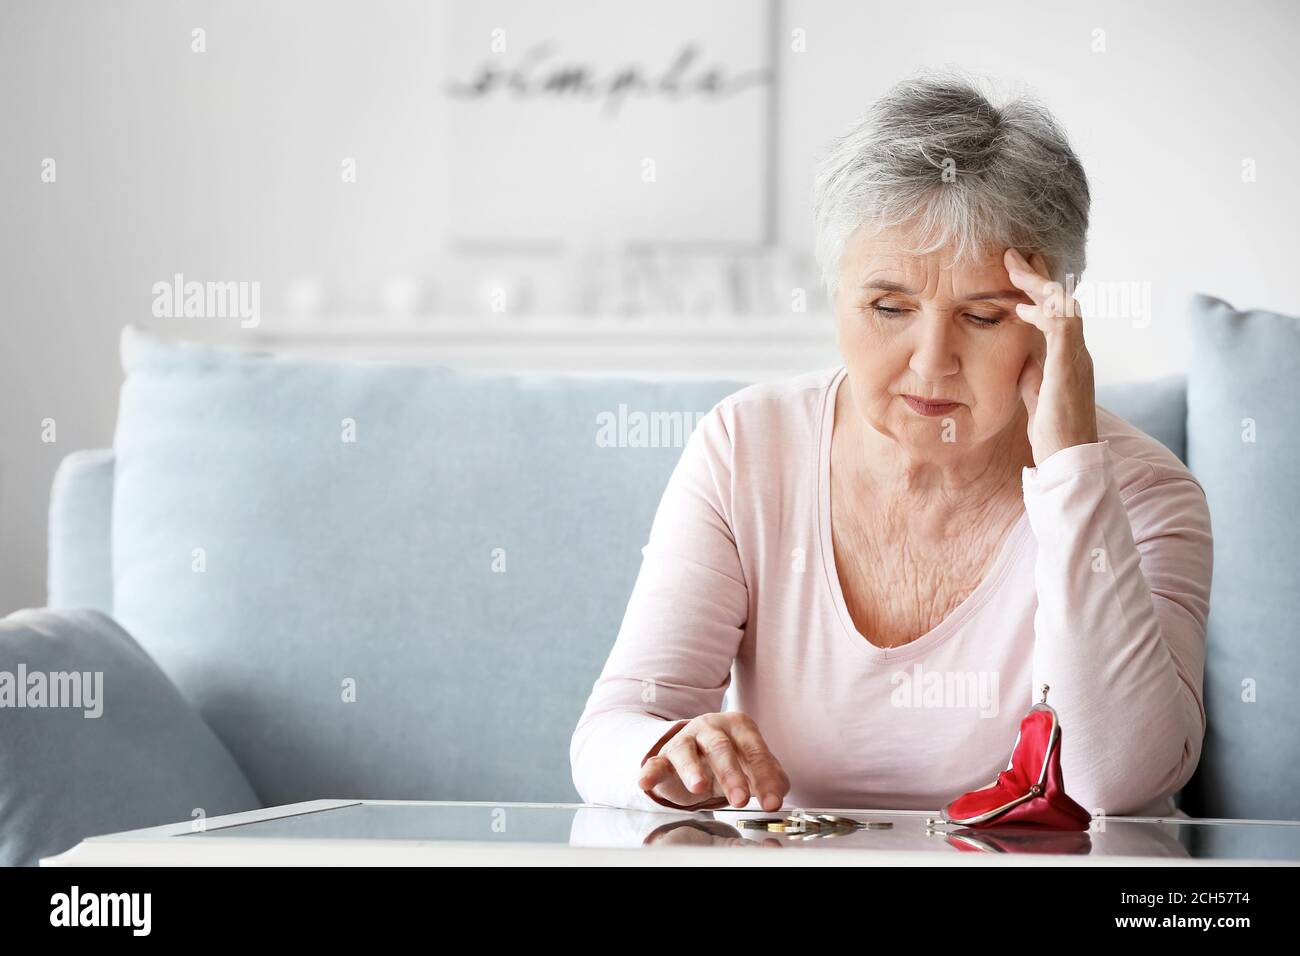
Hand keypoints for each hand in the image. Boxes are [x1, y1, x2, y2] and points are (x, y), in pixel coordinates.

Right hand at [637, 712, 790, 811]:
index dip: (765, 778)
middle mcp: (710, 727)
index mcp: (738, 726)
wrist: (696, 754)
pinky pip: (655, 763)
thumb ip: (770, 778)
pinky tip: (645, 781)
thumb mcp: (753, 767)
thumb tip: (776, 794)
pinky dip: (650, 772)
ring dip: (692, 769)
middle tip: (741, 799)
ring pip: (686, 751)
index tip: (772, 802)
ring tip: (698, 787)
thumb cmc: (729, 759)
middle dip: (732, 774)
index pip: (755, 751)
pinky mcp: (663, 756)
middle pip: (721, 748)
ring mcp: (685, 740)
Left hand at [1004, 248, 1098, 465]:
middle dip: (1038, 277)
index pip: (1056, 314)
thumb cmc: (1055, 432)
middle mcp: (1077, 352)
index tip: (1015, 274)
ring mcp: (1077, 358)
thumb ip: (1032, 376)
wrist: (1070, 459)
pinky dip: (1046, 312)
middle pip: (1063, 302)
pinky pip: (1064, 329)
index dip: (1038, 291)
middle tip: (1014, 255)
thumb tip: (1022, 360)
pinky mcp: (1070, 368)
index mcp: (1068, 357)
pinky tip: (1023, 307)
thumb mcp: (1036, 397)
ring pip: (1066, 307)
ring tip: (1016, 268)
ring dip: (1040, 285)